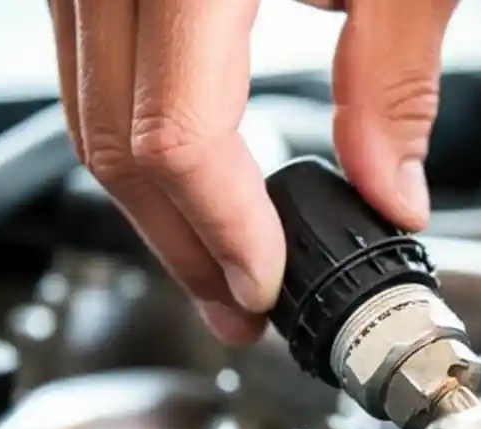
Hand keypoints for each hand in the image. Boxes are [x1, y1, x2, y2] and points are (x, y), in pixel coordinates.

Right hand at [47, 0, 455, 342]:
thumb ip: (394, 78)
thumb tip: (390, 191)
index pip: (177, 133)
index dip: (221, 231)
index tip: (262, 289)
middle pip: (115, 142)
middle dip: (181, 246)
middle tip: (239, 308)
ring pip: (86, 113)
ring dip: (151, 204)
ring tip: (219, 263)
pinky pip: (89, 68)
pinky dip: (136, 135)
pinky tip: (191, 178)